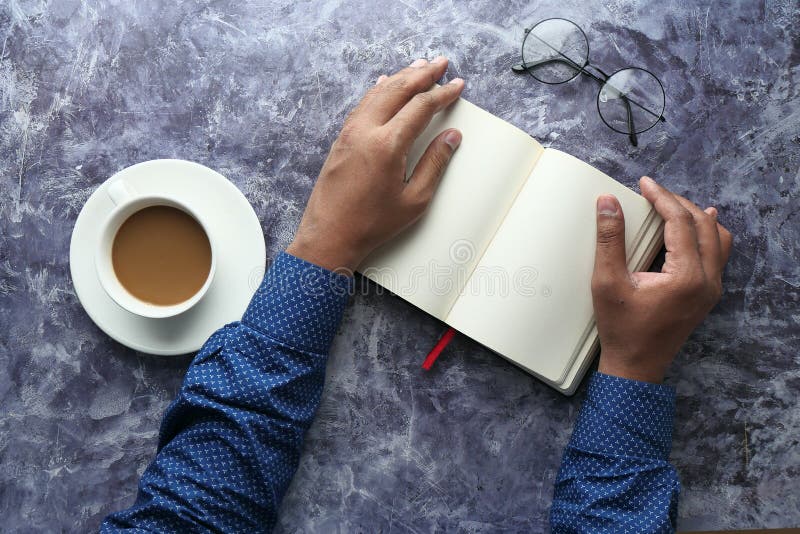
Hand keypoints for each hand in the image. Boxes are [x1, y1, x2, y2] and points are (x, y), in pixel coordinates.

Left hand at [286, 57, 464, 271]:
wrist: (329, 236)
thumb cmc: (371, 224)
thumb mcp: (414, 199)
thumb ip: (435, 163)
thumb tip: (451, 137)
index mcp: (387, 144)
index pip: (420, 106)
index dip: (442, 93)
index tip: (457, 85)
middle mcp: (365, 131)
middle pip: (398, 90)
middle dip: (422, 74)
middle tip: (440, 63)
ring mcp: (349, 133)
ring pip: (378, 93)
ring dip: (400, 77)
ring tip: (418, 66)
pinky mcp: (341, 140)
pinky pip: (362, 105)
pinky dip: (378, 90)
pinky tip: (385, 84)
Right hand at [591, 176, 732, 382]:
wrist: (636, 366)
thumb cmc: (621, 330)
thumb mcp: (607, 282)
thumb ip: (609, 240)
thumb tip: (608, 204)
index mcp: (686, 276)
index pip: (680, 222)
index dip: (662, 197)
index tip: (645, 184)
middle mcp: (707, 281)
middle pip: (704, 225)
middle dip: (679, 203)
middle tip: (654, 192)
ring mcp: (711, 290)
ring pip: (718, 239)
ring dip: (697, 218)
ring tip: (673, 206)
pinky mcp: (707, 295)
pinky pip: (717, 255)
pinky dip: (706, 235)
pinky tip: (695, 228)